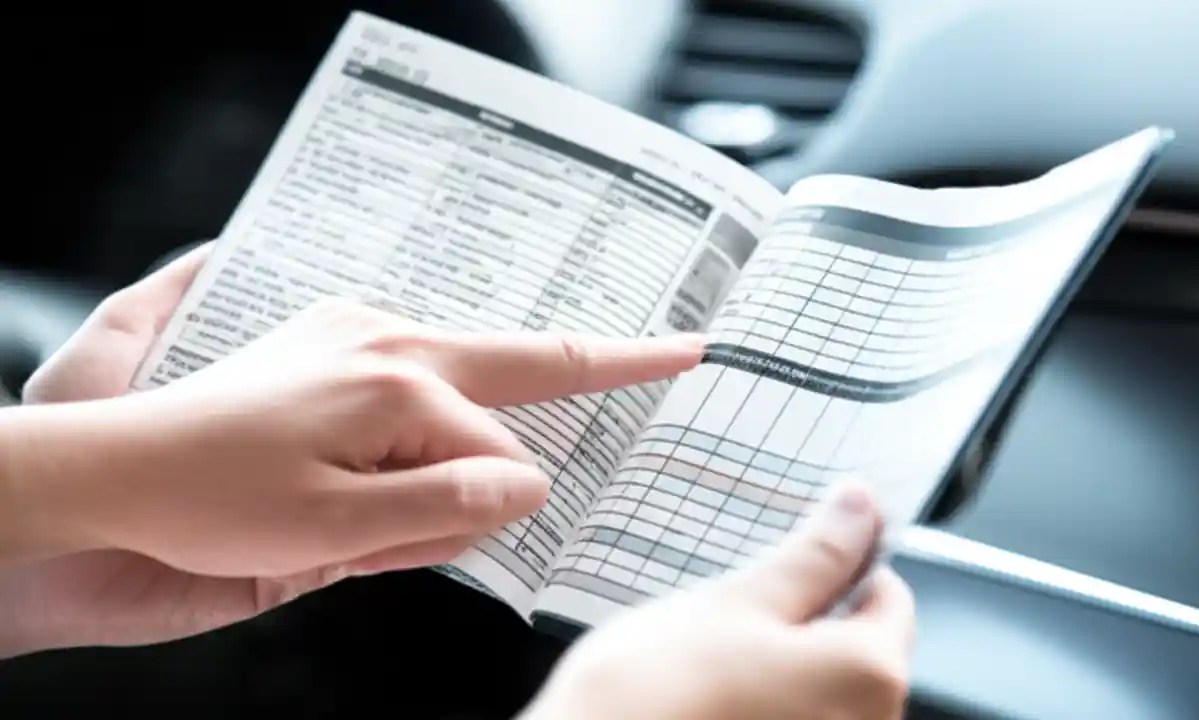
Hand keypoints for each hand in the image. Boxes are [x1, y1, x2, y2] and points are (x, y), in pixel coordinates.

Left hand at [3, 246, 703, 655]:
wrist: (112, 476)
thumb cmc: (206, 502)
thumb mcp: (335, 528)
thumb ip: (446, 505)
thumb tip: (527, 483)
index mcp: (395, 378)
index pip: (499, 447)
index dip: (513, 498)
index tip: (644, 418)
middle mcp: (384, 340)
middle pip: (516, 363)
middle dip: (596, 361)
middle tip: (676, 349)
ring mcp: (356, 337)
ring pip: (457, 391)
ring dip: (456, 449)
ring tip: (382, 513)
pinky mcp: (332, 349)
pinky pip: (413, 385)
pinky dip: (424, 427)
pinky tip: (380, 479)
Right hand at [522, 481, 913, 719]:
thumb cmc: (653, 694)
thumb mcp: (736, 602)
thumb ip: (813, 556)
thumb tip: (859, 507)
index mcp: (870, 675)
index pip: (890, 596)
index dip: (840, 564)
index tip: (793, 556)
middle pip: (860, 648)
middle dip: (807, 619)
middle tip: (735, 610)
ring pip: (823, 689)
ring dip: (781, 664)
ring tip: (710, 659)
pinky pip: (794, 718)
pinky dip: (763, 703)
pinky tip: (710, 699)